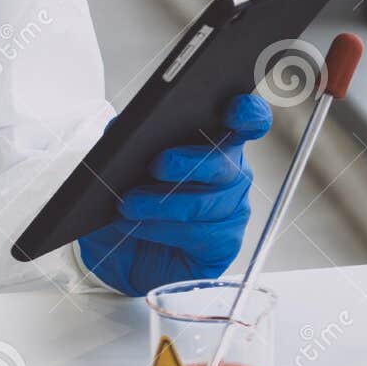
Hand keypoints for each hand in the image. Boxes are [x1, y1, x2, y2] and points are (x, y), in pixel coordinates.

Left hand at [76, 94, 271, 295]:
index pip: (246, 120)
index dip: (247, 112)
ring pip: (206, 202)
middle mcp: (229, 171)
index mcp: (212, 139)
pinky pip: (200, 233)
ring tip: (128, 204)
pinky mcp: (226, 242)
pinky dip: (163, 229)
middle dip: (188, 162)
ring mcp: (232, 207)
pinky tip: (137, 226)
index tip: (235, 109)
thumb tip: (120, 125)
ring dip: (162, 203)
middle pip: (224, 161)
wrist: (123, 255)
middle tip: (155, 166)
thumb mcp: (118, 168)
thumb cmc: (130, 203)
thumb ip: (125, 141)